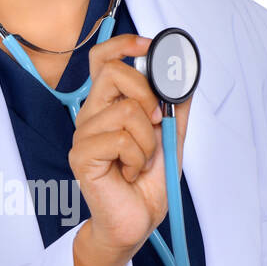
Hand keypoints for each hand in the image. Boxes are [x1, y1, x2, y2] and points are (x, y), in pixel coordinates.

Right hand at [69, 33, 190, 258]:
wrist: (137, 221)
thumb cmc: (147, 182)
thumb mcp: (170, 137)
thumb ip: (175, 106)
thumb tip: (185, 75)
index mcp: (108, 106)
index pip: (102, 59)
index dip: (124, 44)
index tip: (149, 45)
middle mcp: (92, 115)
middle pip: (113, 72)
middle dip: (147, 95)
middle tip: (156, 125)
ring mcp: (83, 135)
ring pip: (126, 110)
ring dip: (147, 140)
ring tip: (141, 161)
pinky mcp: (81, 155)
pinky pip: (120, 138)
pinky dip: (136, 158)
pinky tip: (129, 173)